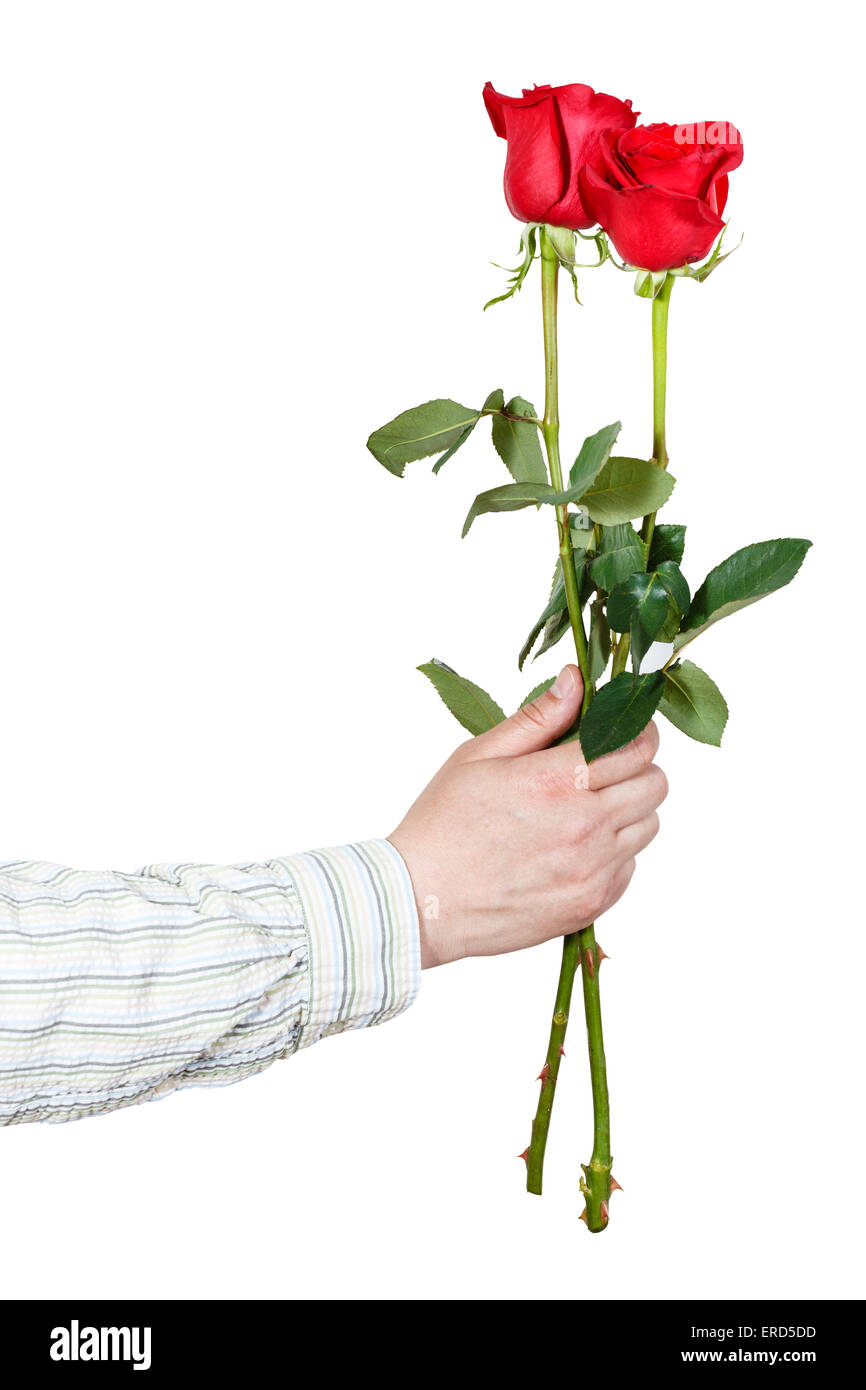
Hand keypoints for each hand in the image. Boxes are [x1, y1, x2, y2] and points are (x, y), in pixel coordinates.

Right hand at [389, 665, 667, 968]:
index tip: (623, 729)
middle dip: (638, 768)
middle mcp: (584, 826)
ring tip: (587, 809)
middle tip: (606, 767)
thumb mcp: (479, 756)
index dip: (638, 731)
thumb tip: (576, 680)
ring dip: (629, 811)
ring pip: (649, 826)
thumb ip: (537, 717)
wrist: (422, 902)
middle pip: (655, 784)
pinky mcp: (592, 903)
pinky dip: (615, 852)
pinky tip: (575, 847)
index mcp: (555, 781)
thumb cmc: (443, 824)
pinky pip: (630, 867)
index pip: (637, 745)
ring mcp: (592, 869)